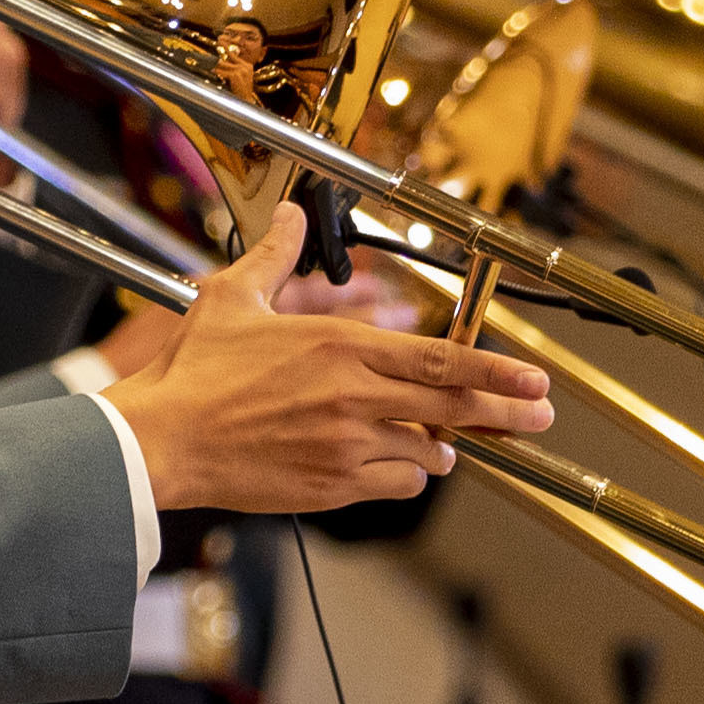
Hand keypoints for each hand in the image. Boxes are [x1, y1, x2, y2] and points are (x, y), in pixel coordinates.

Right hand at [102, 204, 554, 510]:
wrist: (164, 440)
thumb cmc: (194, 372)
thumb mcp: (233, 298)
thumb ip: (274, 256)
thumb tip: (292, 217)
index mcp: (341, 345)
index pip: (440, 359)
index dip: (496, 370)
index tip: (533, 378)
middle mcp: (353, 396)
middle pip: (453, 408)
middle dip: (507, 413)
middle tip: (540, 415)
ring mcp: (346, 446)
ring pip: (425, 452)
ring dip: (440, 447)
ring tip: (441, 444)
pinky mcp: (331, 486)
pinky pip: (394, 484)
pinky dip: (405, 476)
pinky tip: (397, 465)